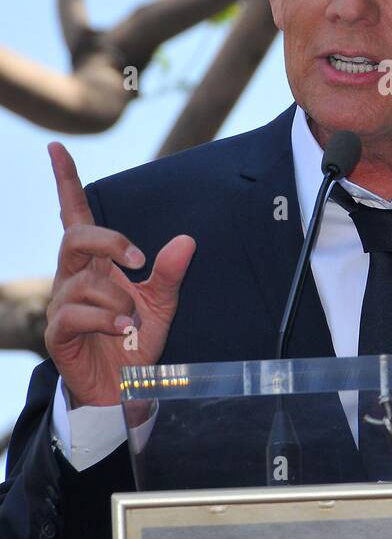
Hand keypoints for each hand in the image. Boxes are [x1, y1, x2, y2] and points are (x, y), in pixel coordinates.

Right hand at [44, 142, 195, 406]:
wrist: (125, 390)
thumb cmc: (137, 342)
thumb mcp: (162, 304)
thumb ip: (171, 272)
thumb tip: (186, 240)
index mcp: (96, 264)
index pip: (75, 215)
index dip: (66, 181)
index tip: (57, 148)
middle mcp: (74, 278)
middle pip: (76, 237)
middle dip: (110, 241)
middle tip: (138, 260)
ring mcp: (63, 305)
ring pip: (84, 280)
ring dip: (118, 298)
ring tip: (132, 321)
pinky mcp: (58, 333)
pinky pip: (75, 313)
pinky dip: (105, 318)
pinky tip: (123, 329)